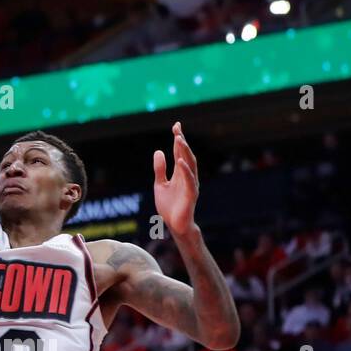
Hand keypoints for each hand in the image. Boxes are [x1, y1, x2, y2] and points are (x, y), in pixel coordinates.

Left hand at [154, 121, 198, 237]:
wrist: (174, 224)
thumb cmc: (169, 205)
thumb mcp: (159, 184)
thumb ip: (160, 169)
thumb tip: (159, 151)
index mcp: (179, 173)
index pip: (180, 153)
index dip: (178, 139)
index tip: (176, 126)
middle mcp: (187, 176)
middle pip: (186, 155)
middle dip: (182, 142)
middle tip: (177, 129)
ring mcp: (190, 185)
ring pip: (189, 165)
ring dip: (184, 152)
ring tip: (179, 139)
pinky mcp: (191, 194)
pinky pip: (189, 180)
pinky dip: (185, 170)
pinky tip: (180, 161)